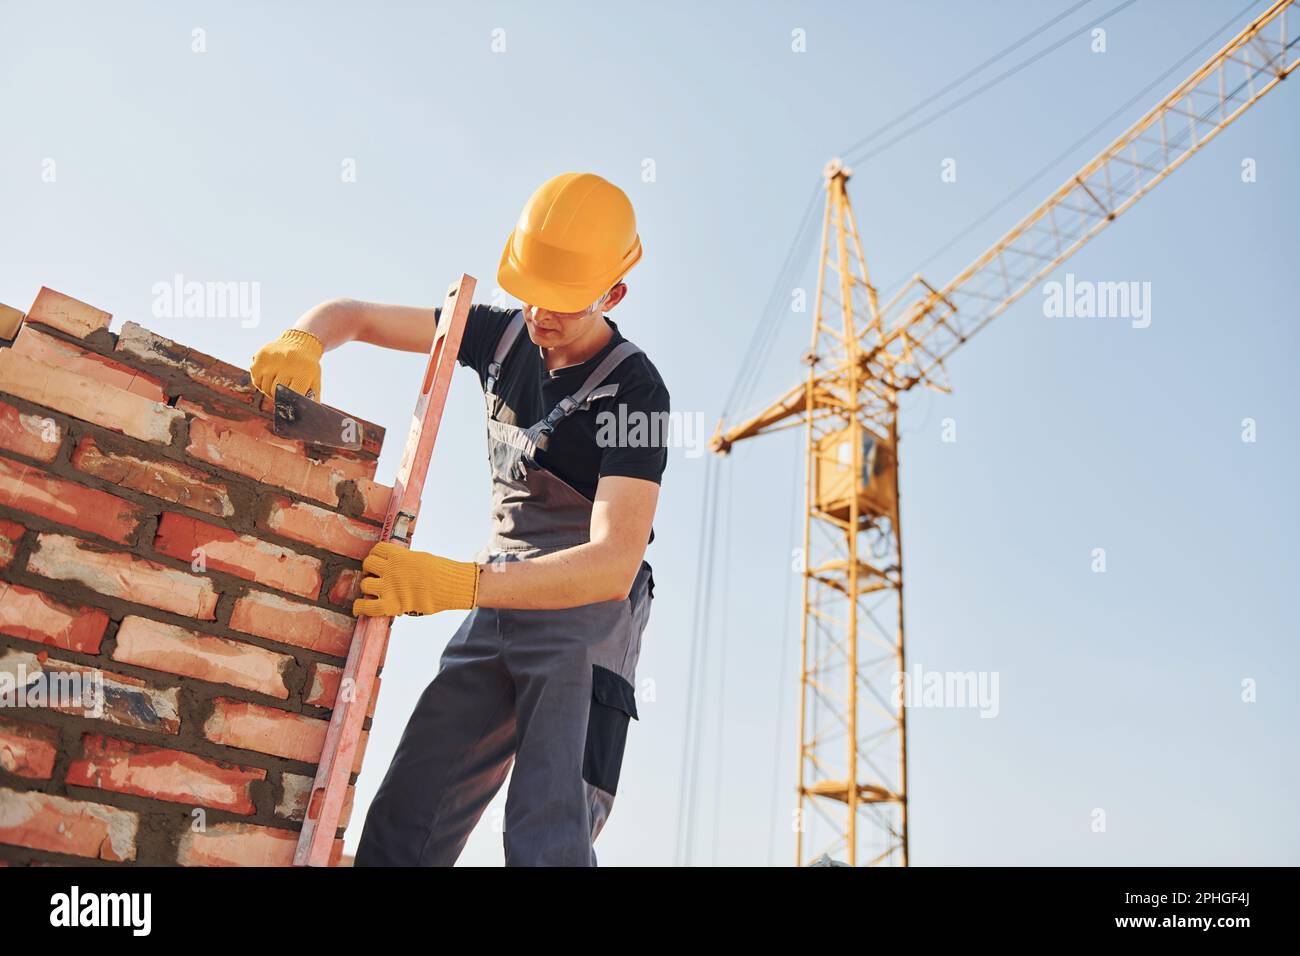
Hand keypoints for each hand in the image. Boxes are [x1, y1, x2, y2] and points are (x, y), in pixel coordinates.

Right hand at [250, 328, 323, 400]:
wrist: (299, 342)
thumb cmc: (307, 367)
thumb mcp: (315, 380)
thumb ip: (313, 398)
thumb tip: (311, 415)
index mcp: (303, 371)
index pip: (292, 395)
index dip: (289, 403)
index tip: (289, 405)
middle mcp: (286, 364)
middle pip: (276, 392)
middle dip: (278, 397)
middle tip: (283, 395)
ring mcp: (272, 360)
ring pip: (264, 387)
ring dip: (269, 391)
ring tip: (277, 384)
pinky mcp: (260, 357)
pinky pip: (256, 380)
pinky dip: (261, 383)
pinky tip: (269, 377)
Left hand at [352, 542, 479, 616]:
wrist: (450, 586)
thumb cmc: (440, 571)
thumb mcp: (419, 558)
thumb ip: (403, 562)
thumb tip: (394, 567)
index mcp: (398, 554)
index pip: (377, 550)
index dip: (376, 555)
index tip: (378, 561)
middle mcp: (390, 568)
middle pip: (368, 565)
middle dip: (370, 570)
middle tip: (376, 576)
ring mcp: (389, 586)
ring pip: (365, 584)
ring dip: (368, 586)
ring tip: (373, 590)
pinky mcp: (391, 604)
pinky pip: (367, 606)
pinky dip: (360, 607)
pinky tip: (357, 608)